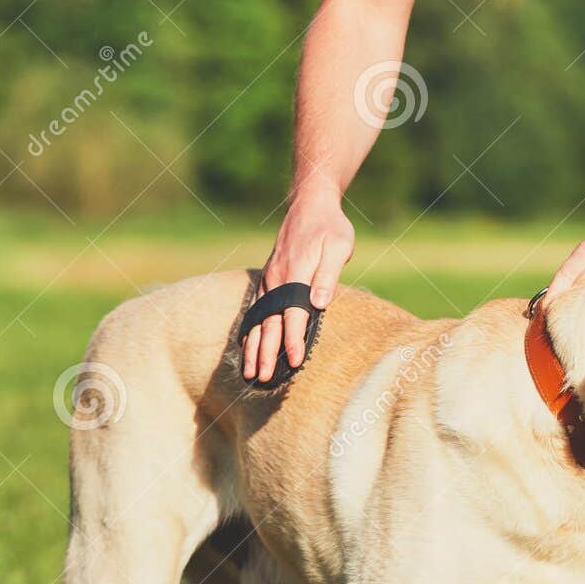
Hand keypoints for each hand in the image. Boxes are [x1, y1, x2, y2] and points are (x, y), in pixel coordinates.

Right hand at [244, 187, 354, 382]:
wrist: (310, 204)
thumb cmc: (330, 227)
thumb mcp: (338, 245)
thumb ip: (328, 274)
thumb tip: (319, 301)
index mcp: (295, 273)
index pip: (293, 314)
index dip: (294, 340)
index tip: (294, 362)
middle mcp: (277, 279)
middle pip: (269, 322)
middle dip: (265, 353)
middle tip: (262, 379)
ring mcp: (269, 280)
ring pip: (258, 319)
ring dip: (253, 347)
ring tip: (250, 372)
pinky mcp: (267, 280)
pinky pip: (255, 310)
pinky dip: (250, 331)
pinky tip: (247, 347)